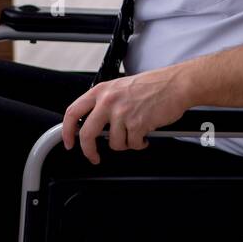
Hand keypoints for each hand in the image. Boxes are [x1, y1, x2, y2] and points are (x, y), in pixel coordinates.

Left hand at [62, 67, 189, 164]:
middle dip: (89, 151)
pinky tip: (145, 134)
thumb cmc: (153, 85)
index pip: (73, 112)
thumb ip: (105, 102)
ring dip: (125, 144)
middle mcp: (108, 101)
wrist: (175, 84)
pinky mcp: (136, 124)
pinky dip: (139, 144)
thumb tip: (94, 123)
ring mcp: (122, 113)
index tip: (69, 141)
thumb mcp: (120, 87)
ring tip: (135, 133)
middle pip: (87, 134)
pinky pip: (132, 144)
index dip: (66, 131)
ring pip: (114, 143)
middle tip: (93, 156)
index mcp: (101, 91)